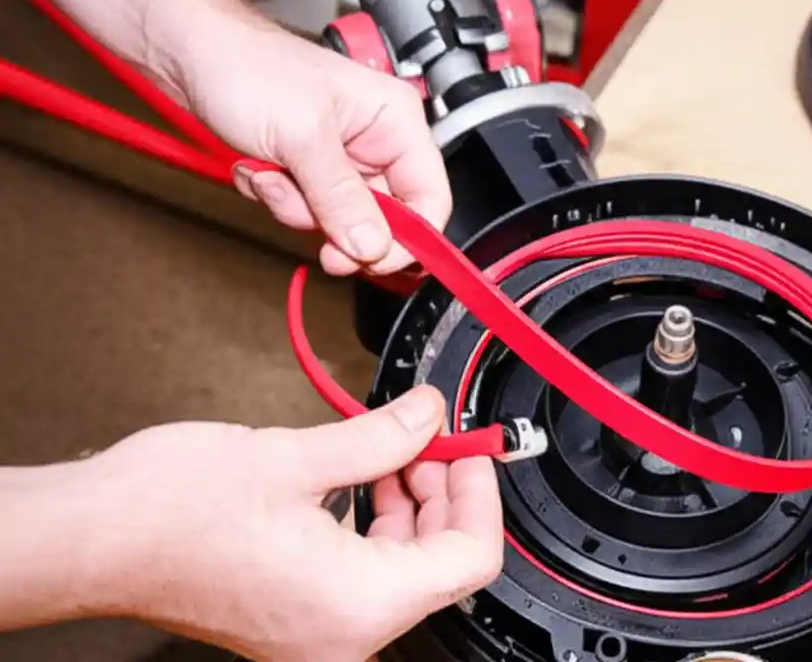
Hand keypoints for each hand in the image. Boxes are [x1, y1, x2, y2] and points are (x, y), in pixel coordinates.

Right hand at [88, 386, 501, 661]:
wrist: (92, 538)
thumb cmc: (168, 513)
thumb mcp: (298, 457)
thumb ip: (382, 437)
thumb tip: (427, 415)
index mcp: (358, 606)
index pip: (469, 558)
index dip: (479, 492)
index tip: (469, 448)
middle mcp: (343, 636)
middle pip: (439, 564)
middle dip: (441, 492)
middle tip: (430, 435)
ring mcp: (318, 635)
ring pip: (402, 569)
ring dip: (407, 504)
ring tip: (393, 448)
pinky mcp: (295, 621)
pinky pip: (362, 576)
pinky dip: (372, 526)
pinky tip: (360, 478)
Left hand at [179, 26, 448, 275]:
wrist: (190, 52)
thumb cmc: (248, 66)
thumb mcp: (303, 137)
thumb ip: (341, 198)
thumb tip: (373, 246)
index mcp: (396, 121)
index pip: (431, 198)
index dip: (410, 238)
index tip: (374, 260)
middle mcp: (377, 141)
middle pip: (386, 218)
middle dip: (339, 224)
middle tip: (312, 223)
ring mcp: (342, 157)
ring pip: (341, 219)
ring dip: (298, 208)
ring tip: (272, 173)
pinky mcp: (309, 169)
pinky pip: (307, 210)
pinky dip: (277, 197)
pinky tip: (259, 166)